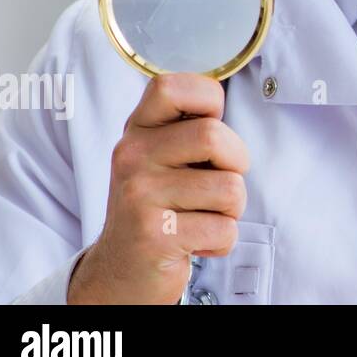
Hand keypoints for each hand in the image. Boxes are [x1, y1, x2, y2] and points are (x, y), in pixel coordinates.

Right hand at [67, 73, 249, 304]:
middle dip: (236, 163)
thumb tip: (221, 102)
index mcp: (137, 131)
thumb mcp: (160, 156)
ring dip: (231, 209)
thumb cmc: (157, 206)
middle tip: (218, 182)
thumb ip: (187, 126)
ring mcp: (139, 197)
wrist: (121, 270)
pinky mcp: (154, 237)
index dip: (208, 99)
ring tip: (202, 216)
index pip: (171, 86)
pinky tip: (193, 242)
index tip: (210, 124)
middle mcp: (131, 157)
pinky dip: (221, 241)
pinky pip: (224, 230)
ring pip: (230, 188)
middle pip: (214, 136)